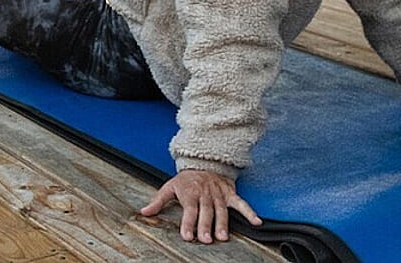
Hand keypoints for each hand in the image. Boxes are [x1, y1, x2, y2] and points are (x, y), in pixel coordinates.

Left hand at [140, 170, 260, 243]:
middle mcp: (205, 194)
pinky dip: (249, 212)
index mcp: (190, 192)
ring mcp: (219, 194)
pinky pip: (241, 203)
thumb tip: (144, 212)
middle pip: (206, 211)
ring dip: (223, 223)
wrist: (204, 162)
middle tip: (206, 239)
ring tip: (223, 236)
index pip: (189, 209)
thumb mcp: (169, 186)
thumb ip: (158, 201)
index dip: (188, 222)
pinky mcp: (230, 194)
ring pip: (221, 210)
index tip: (187, 235)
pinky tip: (256, 222)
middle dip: (206, 225)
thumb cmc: (187, 179)